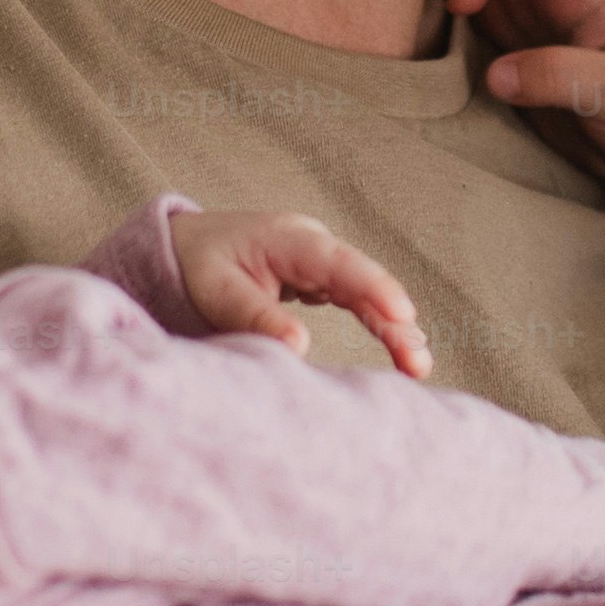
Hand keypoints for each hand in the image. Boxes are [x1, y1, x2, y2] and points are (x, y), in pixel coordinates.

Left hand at [170, 206, 430, 378]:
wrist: (185, 246)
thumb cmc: (199, 265)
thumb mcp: (218, 291)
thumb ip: (257, 316)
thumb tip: (300, 347)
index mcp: (288, 240)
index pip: (339, 263)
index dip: (373, 288)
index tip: (402, 315)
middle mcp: (314, 245)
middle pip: (363, 280)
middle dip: (395, 319)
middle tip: (418, 360)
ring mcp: (321, 262)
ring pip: (366, 293)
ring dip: (394, 326)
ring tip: (419, 365)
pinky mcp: (321, 280)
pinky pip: (357, 300)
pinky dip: (379, 324)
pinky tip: (403, 349)